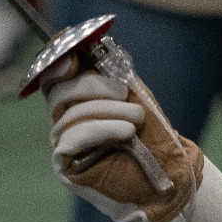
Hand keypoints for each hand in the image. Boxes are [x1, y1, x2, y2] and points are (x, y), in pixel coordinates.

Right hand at [44, 65, 203, 221]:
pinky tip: (126, 133)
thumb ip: (111, 74)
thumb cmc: (153, 137)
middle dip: (93, 87)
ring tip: (137, 120)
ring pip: (71, 115)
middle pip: (58, 91)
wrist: (168, 175)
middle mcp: (65, 120)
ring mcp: (63, 143)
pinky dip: (102, 130)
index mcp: (78, 100)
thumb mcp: (134, 97)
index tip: (73, 56)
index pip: (53, 75)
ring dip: (109, 112)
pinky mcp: (65, 165)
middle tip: (124, 93)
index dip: (57, 61)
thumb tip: (87, 47)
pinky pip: (73, 139)